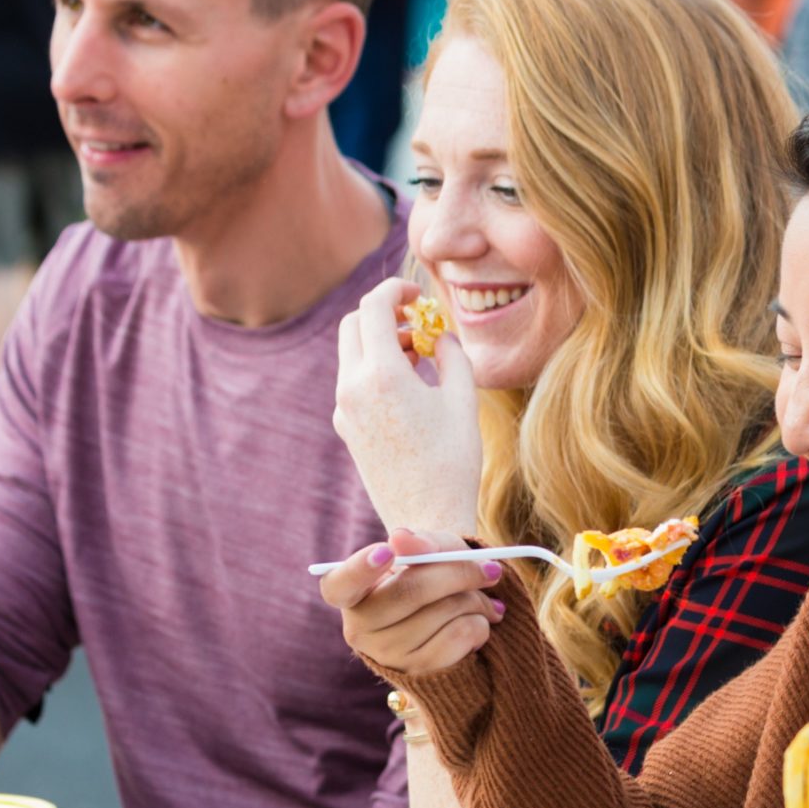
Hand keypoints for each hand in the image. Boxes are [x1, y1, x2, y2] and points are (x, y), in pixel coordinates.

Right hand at [318, 525, 504, 677]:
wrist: (448, 624)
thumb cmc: (429, 577)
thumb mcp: (426, 550)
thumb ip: (419, 539)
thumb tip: (402, 539)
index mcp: (349, 592)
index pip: (339, 584)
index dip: (361, 568)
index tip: (387, 551)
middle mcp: (359, 628)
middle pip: (411, 591)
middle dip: (460, 573)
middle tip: (491, 569)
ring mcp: (387, 655)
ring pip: (446, 612)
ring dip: (478, 599)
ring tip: (481, 600)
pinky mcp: (419, 674)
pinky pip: (463, 635)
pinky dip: (482, 623)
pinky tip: (476, 623)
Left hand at [334, 277, 484, 536]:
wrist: (427, 518)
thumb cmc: (453, 461)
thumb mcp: (464, 400)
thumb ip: (453, 355)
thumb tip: (441, 336)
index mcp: (382, 374)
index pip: (374, 306)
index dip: (395, 289)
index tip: (417, 294)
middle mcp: (353, 387)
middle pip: (353, 324)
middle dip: (382, 313)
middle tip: (415, 320)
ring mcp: (344, 409)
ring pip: (351, 353)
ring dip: (379, 342)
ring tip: (419, 355)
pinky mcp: (346, 428)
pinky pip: (353, 381)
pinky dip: (376, 369)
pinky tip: (409, 386)